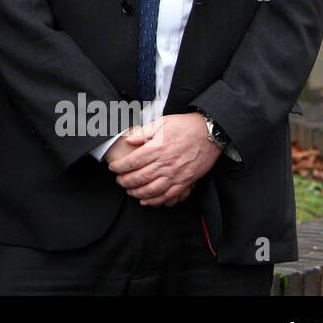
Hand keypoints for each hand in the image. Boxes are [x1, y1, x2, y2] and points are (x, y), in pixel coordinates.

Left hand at [106, 113, 220, 206]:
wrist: (210, 133)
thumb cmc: (185, 126)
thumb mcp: (162, 122)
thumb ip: (143, 132)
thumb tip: (128, 139)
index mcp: (157, 148)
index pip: (132, 161)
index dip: (120, 167)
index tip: (112, 168)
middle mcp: (165, 163)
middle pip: (140, 178)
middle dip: (125, 181)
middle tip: (119, 181)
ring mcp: (176, 174)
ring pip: (152, 189)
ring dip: (138, 193)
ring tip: (129, 191)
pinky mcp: (186, 181)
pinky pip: (169, 195)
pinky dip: (156, 200)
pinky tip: (146, 200)